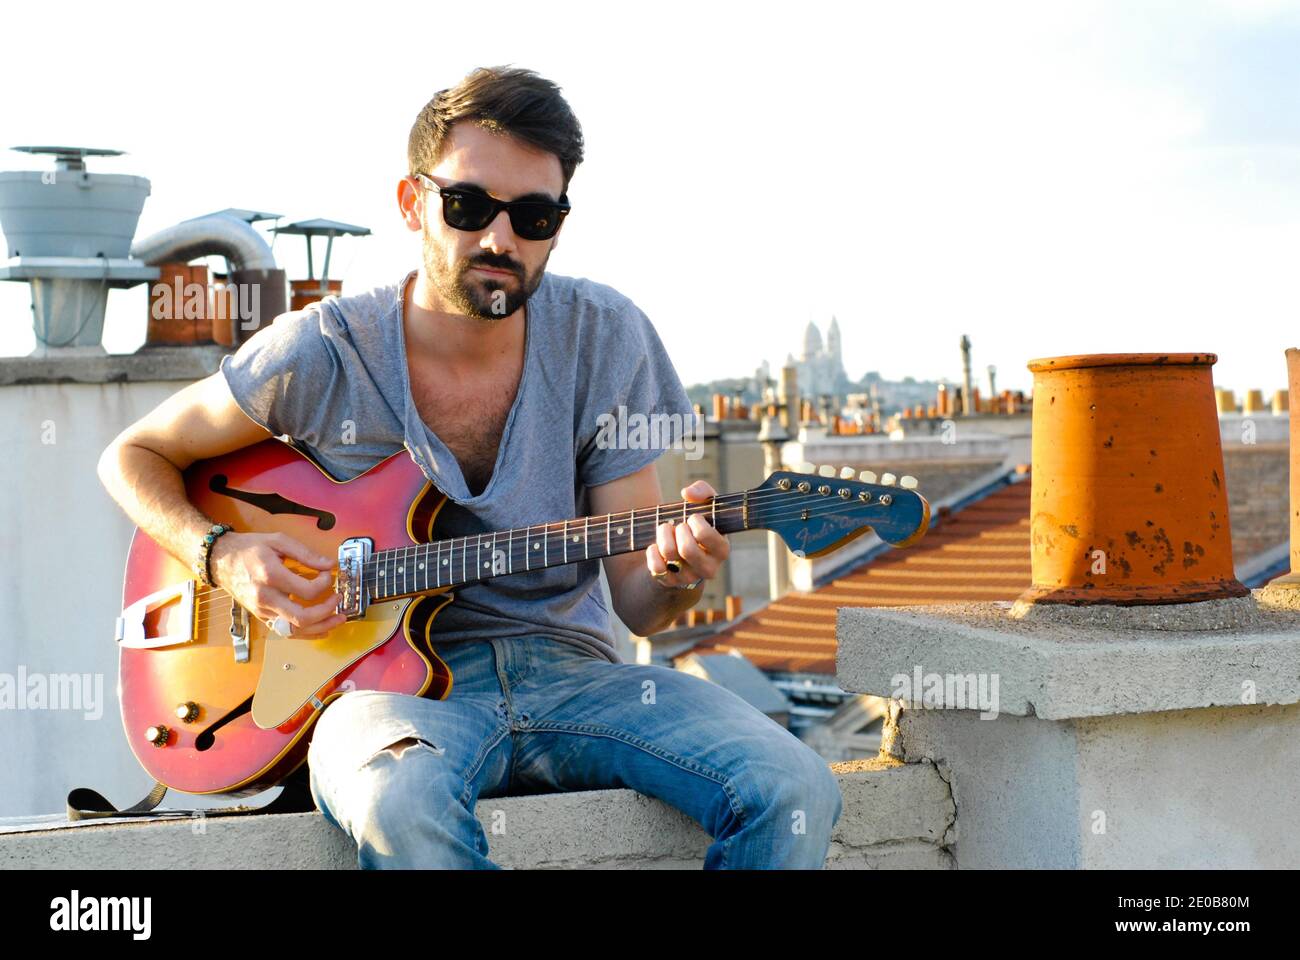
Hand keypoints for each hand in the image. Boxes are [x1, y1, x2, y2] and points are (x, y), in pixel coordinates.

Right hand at [209, 531, 344, 637]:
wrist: (221, 560)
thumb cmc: (249, 549)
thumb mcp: (278, 541)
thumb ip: (305, 553)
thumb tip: (329, 564)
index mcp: (270, 576)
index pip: (307, 591)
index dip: (325, 583)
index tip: (328, 573)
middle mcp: (265, 598)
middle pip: (302, 617)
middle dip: (327, 612)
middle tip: (338, 600)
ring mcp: (262, 611)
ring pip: (295, 630)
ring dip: (321, 627)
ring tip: (338, 619)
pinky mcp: (262, 617)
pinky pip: (286, 632)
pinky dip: (306, 634)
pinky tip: (322, 630)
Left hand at [645, 480, 729, 588]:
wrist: (686, 552)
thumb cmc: (699, 525)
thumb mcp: (706, 507)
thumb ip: (703, 492)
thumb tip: (687, 493)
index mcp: (722, 550)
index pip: (706, 536)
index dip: (696, 522)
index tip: (694, 518)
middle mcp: (708, 568)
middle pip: (686, 548)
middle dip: (678, 529)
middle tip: (680, 525)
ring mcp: (688, 577)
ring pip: (669, 553)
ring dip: (664, 534)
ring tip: (667, 530)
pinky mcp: (669, 582)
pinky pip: (655, 566)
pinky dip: (652, 551)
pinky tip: (658, 546)